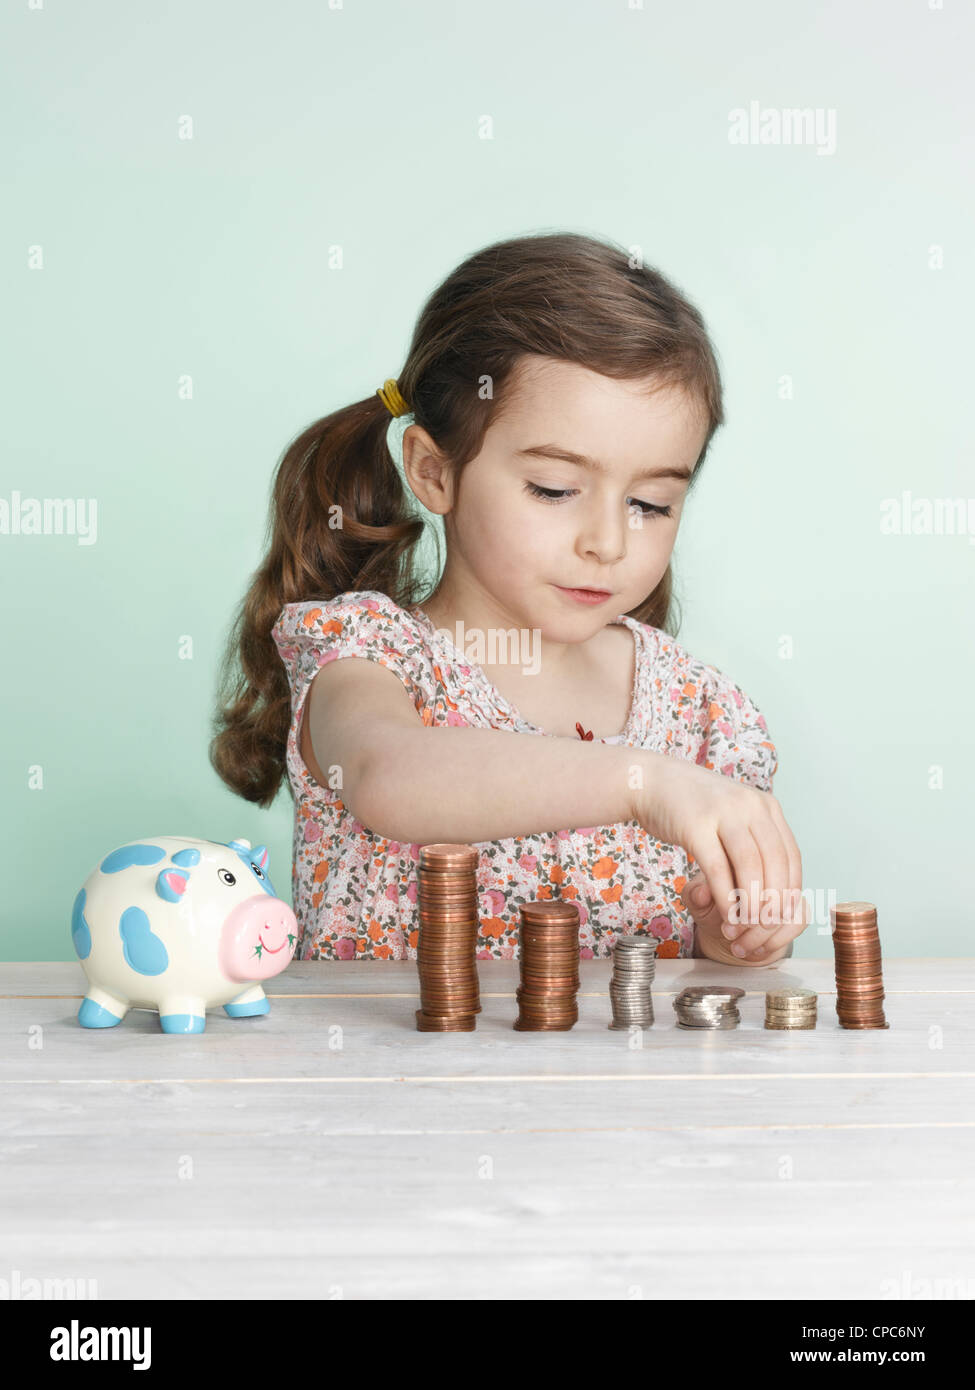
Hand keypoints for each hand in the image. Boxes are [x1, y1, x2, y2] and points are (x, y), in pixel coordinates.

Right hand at [632, 752, 803, 952]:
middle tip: (763, 930)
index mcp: (765, 806)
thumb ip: (752, 844)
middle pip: (775, 863)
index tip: (781, 918)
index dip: (789, 892)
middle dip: (772, 903)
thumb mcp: (733, 817)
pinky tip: (726, 915)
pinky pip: (718, 868)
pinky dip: (726, 896)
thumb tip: (773, 888)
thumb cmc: (692, 806)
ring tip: (745, 927)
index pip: (791, 856)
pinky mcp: (695, 825)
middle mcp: (750, 806)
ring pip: (751, 866)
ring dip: (751, 904)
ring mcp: (723, 812)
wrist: (651, 781)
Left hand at [680, 867, 808, 961]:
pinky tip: (758, 948)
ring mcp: (788, 882)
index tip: (725, 920)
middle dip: (749, 919)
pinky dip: (777, 939)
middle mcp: (769, 860)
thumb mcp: (697, 901)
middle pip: (770, 887)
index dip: (735, 898)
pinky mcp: (799, 902)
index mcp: (741, 851)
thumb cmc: (713, 907)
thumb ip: (695, 896)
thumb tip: (702, 893)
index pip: (746, 865)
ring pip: (785, 906)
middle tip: (728, 934)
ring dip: (761, 934)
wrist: (731, 926)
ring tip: (738, 946)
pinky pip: (798, 920)